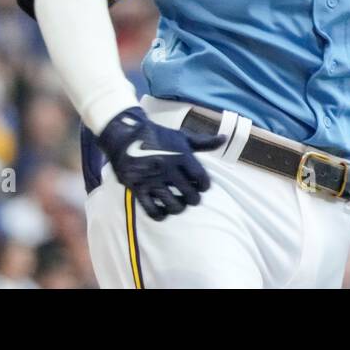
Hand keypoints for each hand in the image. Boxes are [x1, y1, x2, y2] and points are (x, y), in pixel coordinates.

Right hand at [96, 106, 225, 220]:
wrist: (125, 134)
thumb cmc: (157, 136)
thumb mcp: (181, 136)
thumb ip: (203, 142)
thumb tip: (225, 139)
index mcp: (180, 155)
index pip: (202, 179)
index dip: (204, 186)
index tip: (201, 186)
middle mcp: (167, 168)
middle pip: (190, 196)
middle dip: (193, 199)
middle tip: (190, 197)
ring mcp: (152, 179)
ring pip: (174, 206)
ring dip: (179, 207)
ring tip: (178, 204)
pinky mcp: (137, 188)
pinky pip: (152, 211)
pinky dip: (160, 214)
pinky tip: (162, 210)